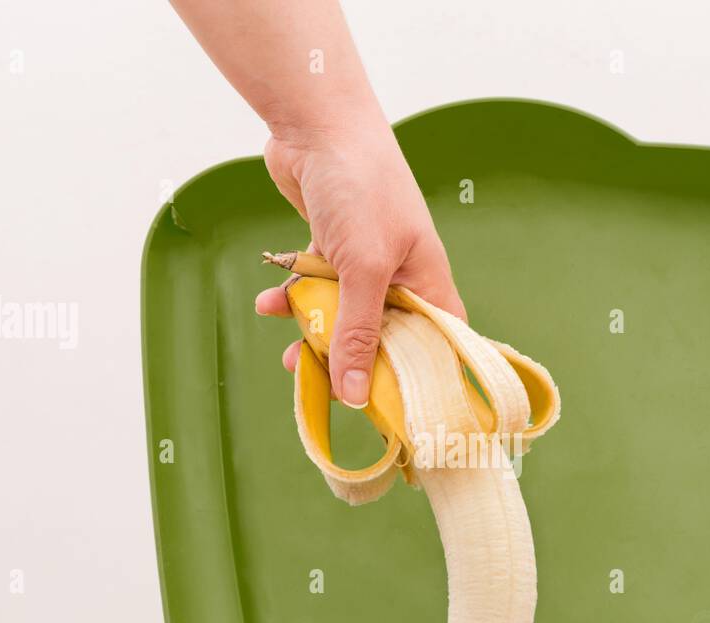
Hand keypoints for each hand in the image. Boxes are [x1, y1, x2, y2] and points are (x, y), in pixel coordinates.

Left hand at [254, 116, 465, 407]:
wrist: (316, 124)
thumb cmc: (360, 187)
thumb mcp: (361, 269)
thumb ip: (355, 333)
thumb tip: (353, 396)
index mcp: (427, 282)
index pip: (440, 343)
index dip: (425, 379)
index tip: (399, 411)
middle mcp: (400, 276)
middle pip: (384, 338)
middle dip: (353, 363)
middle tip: (330, 390)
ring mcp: (364, 262)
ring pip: (342, 317)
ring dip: (313, 334)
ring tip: (290, 354)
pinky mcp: (330, 249)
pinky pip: (314, 289)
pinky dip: (291, 298)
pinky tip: (269, 302)